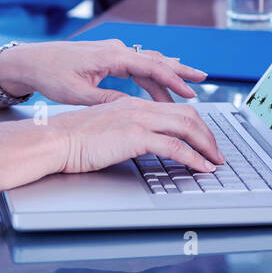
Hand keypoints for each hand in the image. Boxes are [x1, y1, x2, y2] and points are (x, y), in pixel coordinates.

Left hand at [0, 39, 206, 105]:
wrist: (29, 60)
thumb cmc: (50, 75)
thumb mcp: (78, 94)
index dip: (174, 81)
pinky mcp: (107, 56)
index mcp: (111, 55)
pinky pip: (137, 64)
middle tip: (203, 81)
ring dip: (168, 74)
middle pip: (156, 59)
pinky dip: (152, 74)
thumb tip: (134, 109)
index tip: (192, 93)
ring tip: (189, 86)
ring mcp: (112, 51)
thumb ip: (108, 101)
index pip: (152, 66)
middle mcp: (115, 49)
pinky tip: (161, 82)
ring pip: (148, 61)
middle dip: (180, 72)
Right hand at [48, 96, 223, 174]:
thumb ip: (122, 129)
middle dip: (207, 134)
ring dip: (207, 145)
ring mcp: (138, 119)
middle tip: (216, 152)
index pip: (173, 109)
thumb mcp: (103, 129)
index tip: (203, 139)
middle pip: (187, 114)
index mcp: (131, 104)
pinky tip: (201, 167)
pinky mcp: (136, 136)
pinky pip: (175, 146)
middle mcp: (139, 107)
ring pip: (187, 127)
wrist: (54, 139)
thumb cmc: (71, 138)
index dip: (194, 123)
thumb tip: (136, 143)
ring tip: (216, 161)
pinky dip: (194, 158)